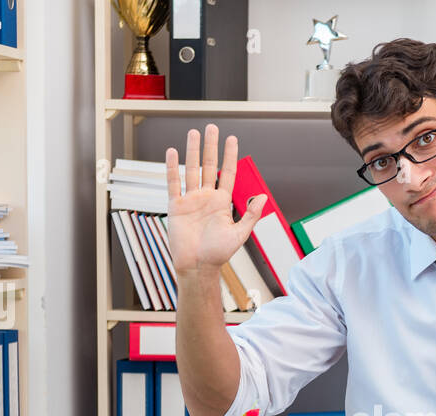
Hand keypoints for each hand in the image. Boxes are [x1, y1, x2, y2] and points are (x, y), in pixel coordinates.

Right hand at [165, 124, 266, 276]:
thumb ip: (251, 214)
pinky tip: (172, 153)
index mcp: (222, 203)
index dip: (230, 156)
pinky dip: (172, 168)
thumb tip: (262, 196)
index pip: (228, 173)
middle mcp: (207, 198)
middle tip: (212, 128)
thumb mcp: (239, 233)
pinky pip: (174, 183)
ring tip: (194, 133)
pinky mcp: (176, 206)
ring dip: (193, 151)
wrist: (198, 267)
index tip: (232, 139)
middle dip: (211, 147)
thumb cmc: (218, 254)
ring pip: (192, 170)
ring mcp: (191, 200)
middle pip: (209, 166)